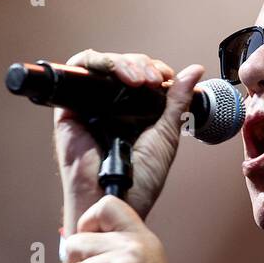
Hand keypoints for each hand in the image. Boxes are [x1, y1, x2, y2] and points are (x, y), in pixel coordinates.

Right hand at [53, 50, 204, 230]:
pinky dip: (99, 63)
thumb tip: (194, 72)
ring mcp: (89, 107)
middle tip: (154, 79)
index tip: (167, 77)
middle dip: (141, 64)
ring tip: (141, 80)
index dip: (153, 68)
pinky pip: (77, 72)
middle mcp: (109, 108)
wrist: (119, 199)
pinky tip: (122, 77)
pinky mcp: (69, 108)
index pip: (139, 75)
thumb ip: (177, 101)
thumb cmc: (140, 180)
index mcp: (133, 113)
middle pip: (121, 66)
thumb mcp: (166, 133)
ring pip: (101, 64)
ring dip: (124, 63)